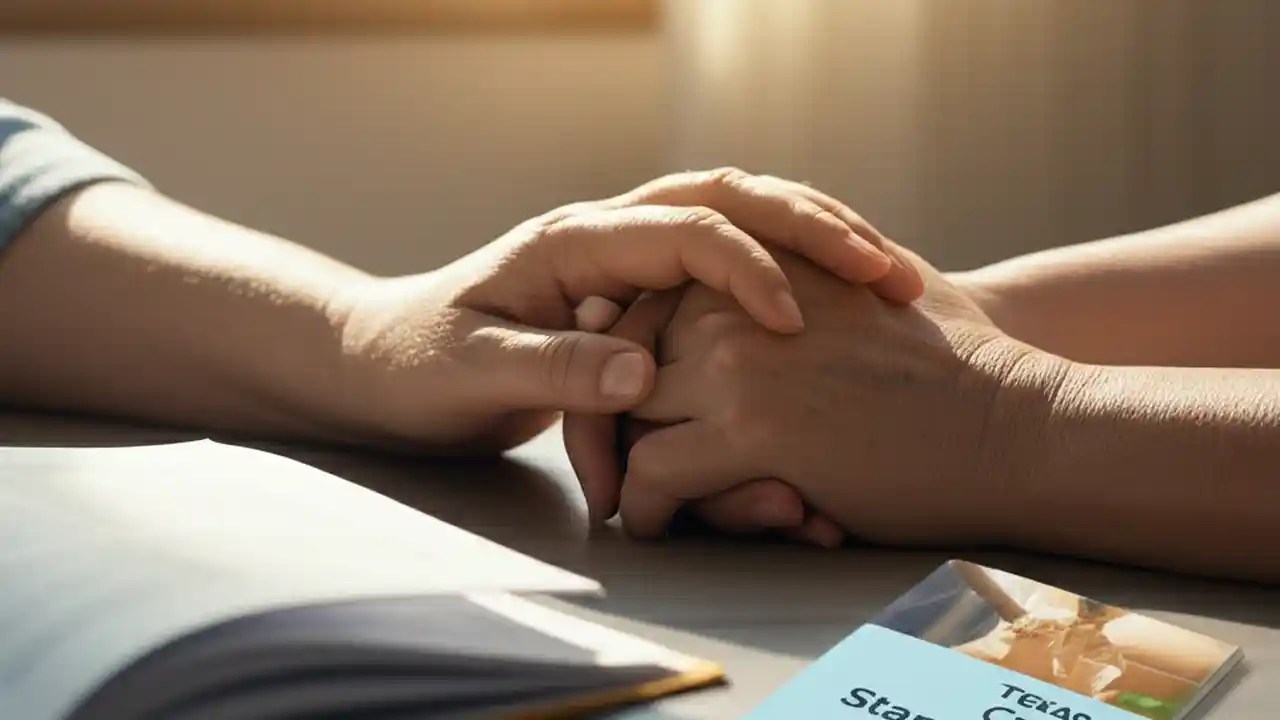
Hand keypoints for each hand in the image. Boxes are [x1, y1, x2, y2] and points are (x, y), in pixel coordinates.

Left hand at [328, 169, 922, 450]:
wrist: (381, 361)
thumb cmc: (416, 369)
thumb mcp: (471, 375)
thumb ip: (552, 371)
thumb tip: (641, 376)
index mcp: (572, 240)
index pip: (684, 230)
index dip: (746, 272)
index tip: (795, 324)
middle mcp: (609, 231)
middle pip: (732, 197)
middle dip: (815, 229)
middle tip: (890, 272)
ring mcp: (629, 255)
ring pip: (743, 218)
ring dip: (817, 242)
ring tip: (892, 276)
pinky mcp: (639, 289)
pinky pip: (731, 263)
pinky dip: (791, 272)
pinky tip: (838, 302)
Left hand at [610, 248, 1060, 545]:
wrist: (1013, 423)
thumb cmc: (950, 362)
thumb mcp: (862, 285)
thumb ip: (795, 274)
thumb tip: (755, 289)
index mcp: (754, 262)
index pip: (647, 305)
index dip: (624, 361)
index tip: (620, 406)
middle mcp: (733, 303)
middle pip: (622, 360)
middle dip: (605, 415)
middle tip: (601, 462)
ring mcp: (738, 363)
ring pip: (627, 416)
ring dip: (622, 464)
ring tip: (628, 496)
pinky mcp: (752, 430)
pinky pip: (653, 474)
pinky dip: (645, 507)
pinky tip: (659, 522)